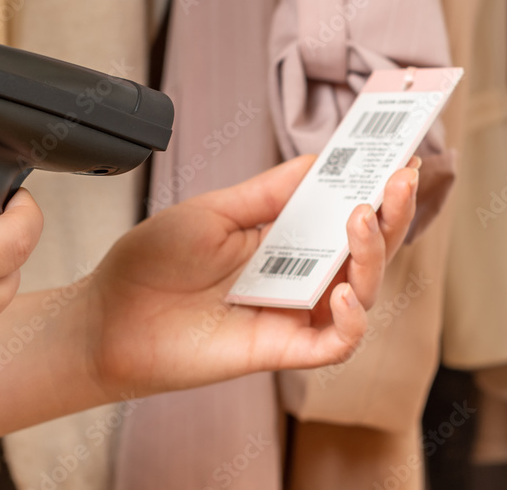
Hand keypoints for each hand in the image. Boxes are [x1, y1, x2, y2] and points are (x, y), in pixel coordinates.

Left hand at [86, 154, 418, 398]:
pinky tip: (344, 291)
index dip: (377, 187)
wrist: (107, 317)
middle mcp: (298, 274)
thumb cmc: (151, 262)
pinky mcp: (282, 349)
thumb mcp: (214, 210)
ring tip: (361, 222)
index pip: (345, 210)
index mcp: (285, 237)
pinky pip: (335, 343)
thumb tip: (321, 160)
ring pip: (364, 291)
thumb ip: (271, 192)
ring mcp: (293, 312)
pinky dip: (352, 321)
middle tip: (400, 180)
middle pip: (367, 249)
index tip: (400, 156)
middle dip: (392, 214)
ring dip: (373, 255)